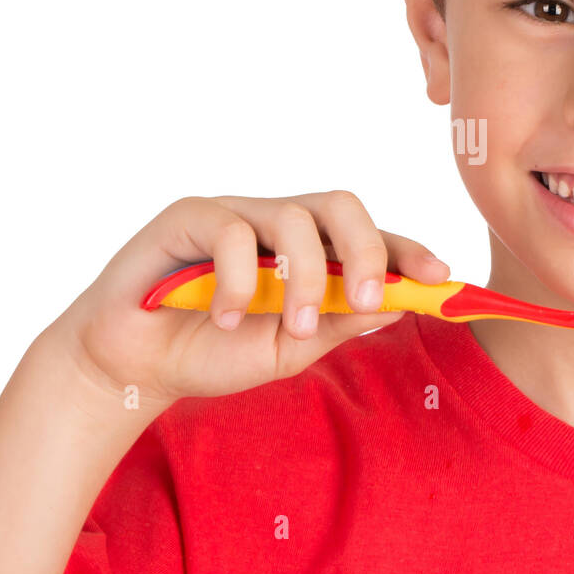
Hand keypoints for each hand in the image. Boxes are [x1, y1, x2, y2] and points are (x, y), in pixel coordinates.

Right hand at [35, 192, 450, 408]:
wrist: (134, 368)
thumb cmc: (210, 353)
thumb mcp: (287, 351)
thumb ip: (337, 325)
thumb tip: (399, 305)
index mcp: (309, 254)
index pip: (368, 237)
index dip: (406, 251)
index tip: (439, 279)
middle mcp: (277, 225)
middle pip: (342, 205)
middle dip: (367, 250)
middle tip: (367, 300)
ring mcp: (236, 215)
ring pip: (295, 215)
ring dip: (304, 277)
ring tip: (290, 328)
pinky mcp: (190, 215)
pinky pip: (233, 231)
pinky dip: (238, 281)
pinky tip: (225, 318)